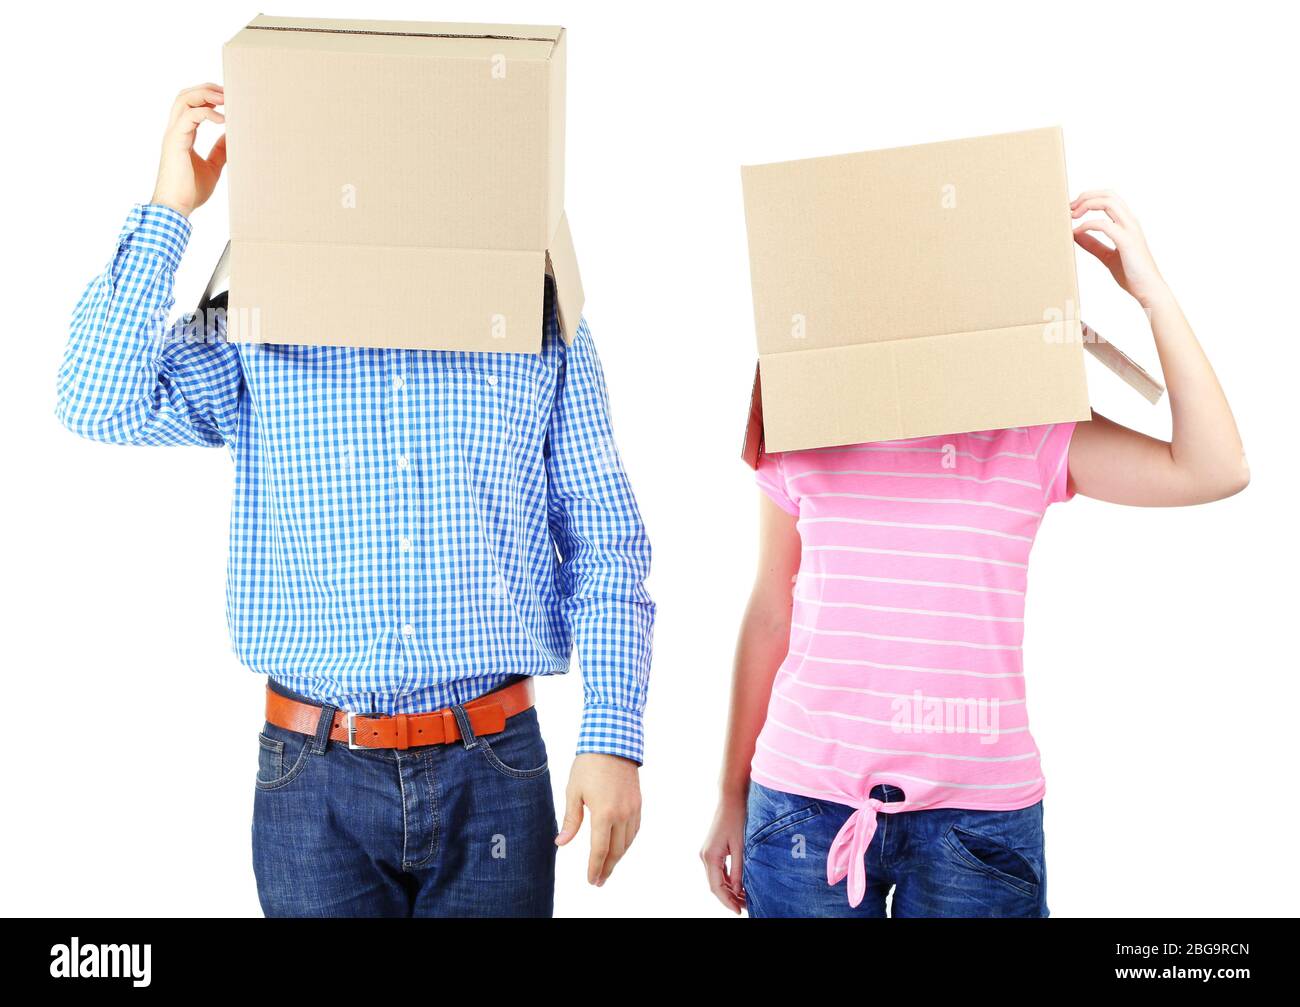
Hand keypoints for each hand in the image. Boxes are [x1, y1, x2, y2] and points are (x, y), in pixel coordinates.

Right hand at [151, 83, 226, 216]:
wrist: (176, 208)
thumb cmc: (191, 191)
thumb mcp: (212, 167)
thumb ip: (220, 151)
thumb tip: (232, 137)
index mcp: (182, 135)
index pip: (191, 105)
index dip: (208, 97)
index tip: (228, 98)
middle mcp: (175, 131)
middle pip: (185, 96)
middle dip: (207, 89)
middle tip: (229, 92)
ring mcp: (173, 134)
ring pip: (184, 100)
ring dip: (206, 94)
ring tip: (226, 98)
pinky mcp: (175, 142)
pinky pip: (189, 117)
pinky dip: (207, 113)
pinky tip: (223, 120)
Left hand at [556, 754, 640, 885]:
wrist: (612, 742)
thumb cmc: (589, 765)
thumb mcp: (574, 792)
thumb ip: (571, 820)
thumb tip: (561, 843)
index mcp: (604, 813)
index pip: (600, 850)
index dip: (595, 868)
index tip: (591, 880)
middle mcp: (622, 814)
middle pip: (616, 851)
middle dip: (607, 868)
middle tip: (599, 880)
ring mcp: (633, 809)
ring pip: (628, 842)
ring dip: (618, 857)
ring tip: (608, 867)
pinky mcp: (638, 802)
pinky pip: (635, 829)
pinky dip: (628, 842)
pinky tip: (620, 846)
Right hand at [700, 792, 746, 913]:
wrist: (730, 799)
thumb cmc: (736, 819)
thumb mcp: (740, 846)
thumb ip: (738, 869)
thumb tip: (737, 889)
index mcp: (710, 857)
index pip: (716, 887)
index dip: (727, 901)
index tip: (739, 911)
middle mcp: (705, 856)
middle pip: (715, 885)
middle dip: (729, 898)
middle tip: (745, 907)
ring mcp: (707, 853)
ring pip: (716, 879)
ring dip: (729, 890)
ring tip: (745, 899)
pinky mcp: (712, 850)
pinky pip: (718, 870)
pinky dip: (728, 880)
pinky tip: (739, 885)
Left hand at [1071, 190, 1168, 306]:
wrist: (1148, 289)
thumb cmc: (1131, 274)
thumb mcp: (1107, 256)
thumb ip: (1093, 245)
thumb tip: (1076, 235)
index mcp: (1127, 223)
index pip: (1110, 198)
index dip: (1089, 198)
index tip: (1072, 208)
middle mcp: (1130, 222)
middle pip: (1109, 194)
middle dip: (1086, 196)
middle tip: (1069, 208)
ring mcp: (1130, 230)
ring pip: (1108, 202)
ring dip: (1087, 205)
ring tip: (1072, 216)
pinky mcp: (1127, 241)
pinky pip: (1104, 225)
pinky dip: (1087, 225)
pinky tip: (1077, 233)